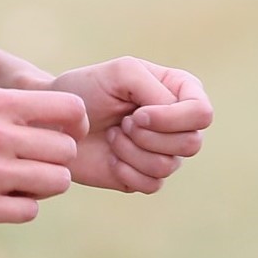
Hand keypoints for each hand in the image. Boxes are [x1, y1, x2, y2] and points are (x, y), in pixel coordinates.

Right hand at [0, 88, 87, 233]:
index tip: (63, 136)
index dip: (76, 125)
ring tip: (13, 183)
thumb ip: (12, 112)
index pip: (69, 107)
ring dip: (41, 187)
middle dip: (54, 161)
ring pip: (57, 181)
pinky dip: (20, 208)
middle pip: (67, 150)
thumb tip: (67, 122)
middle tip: (28, 166)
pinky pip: (31, 210)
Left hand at [49, 57, 210, 193]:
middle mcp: (178, 123)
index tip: (138, 113)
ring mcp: (164, 152)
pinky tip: (110, 156)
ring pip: (169, 165)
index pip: (202, 112)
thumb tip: (169, 120)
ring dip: (131, 151)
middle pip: (192, 143)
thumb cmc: (85, 91)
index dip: (172, 118)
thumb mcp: (120, 72)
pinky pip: (153, 184)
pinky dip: (126, 170)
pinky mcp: (147, 176)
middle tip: (122, 123)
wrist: (55, 122)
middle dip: (149, 135)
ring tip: (112, 135)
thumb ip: (153, 87)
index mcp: (179, 91)